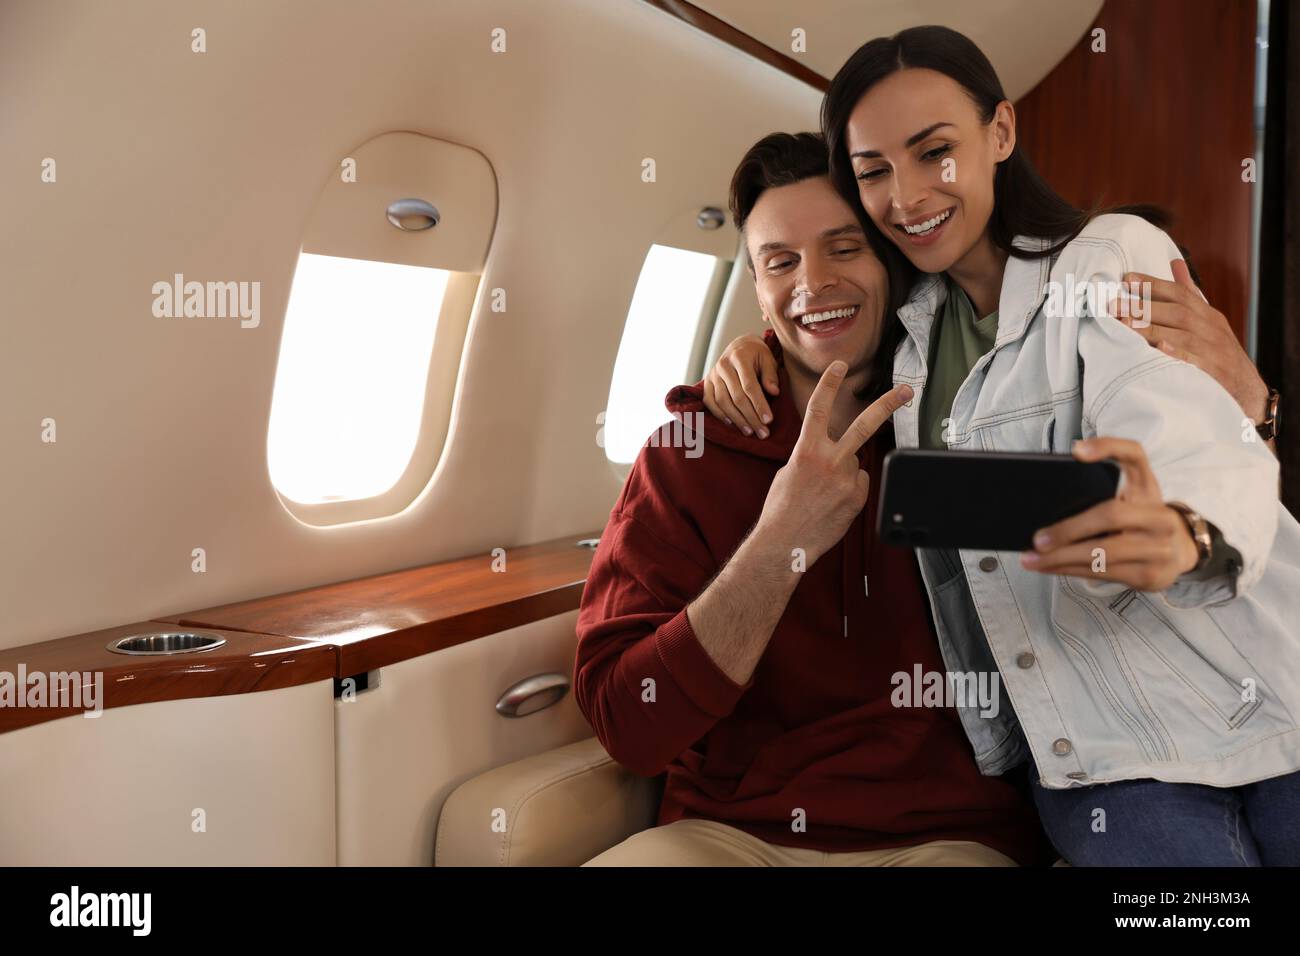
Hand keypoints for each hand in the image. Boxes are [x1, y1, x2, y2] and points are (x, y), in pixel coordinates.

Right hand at [702, 334, 777, 438]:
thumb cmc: (757, 355)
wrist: (739, 346)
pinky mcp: (707, 383)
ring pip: (723, 401)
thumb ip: (771, 375)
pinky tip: (731, 424)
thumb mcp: (768, 359)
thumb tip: (774, 392)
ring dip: (737, 419)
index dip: (759, 404)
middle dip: (751, 417)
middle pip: (736, 396)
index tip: (768, 420)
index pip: (749, 385)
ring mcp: (713, 374)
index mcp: (739, 357)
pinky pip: (710, 402)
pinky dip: (719, 414)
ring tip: (750, 431)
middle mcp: (723, 365)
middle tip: (762, 432)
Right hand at [755, 361, 911, 565]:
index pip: (819, 407)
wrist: (786, 542)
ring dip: (845, 473)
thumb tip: (831, 453)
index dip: (830, 383)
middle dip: (888, 404)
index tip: (841, 365)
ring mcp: (847, 479)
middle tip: (907, 391)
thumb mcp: (789, 471)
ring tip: (824, 494)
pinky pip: (860, 483)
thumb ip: (812, 455)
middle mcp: (829, 460)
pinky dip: (849, 490)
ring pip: (857, 463)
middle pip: (864, 424)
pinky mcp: (858, 497)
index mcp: (806, 449)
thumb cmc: (782, 508)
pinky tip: (833, 504)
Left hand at [1020, 437, 1199, 590]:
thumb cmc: (1141, 515)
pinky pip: (1103, 573)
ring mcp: (1159, 548)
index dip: (1108, 447)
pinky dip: (1070, 570)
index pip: (1134, 455)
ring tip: (1032, 559)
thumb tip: (1049, 499)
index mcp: (1148, 486)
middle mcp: (1159, 515)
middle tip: (1038, 539)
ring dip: (1060, 558)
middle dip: (1069, 529)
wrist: (1180, 549)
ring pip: (1102, 553)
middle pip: (1110, 516)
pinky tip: (1050, 568)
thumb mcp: (1132, 493)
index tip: (1076, 451)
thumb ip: (1102, 485)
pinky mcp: (1150, 575)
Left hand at [1114, 259, 1270, 423]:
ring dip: (1151, 328)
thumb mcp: (1207, 320)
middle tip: (1114, 303)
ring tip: (1125, 323)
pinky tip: (1160, 347)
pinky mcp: (1213, 372)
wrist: (1247, 390)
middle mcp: (1211, 328)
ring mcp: (1214, 349)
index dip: (1153, 284)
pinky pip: (1194, 361)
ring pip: (1182, 334)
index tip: (1127, 278)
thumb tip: (1175, 263)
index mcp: (1208, 315)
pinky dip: (1177, 353)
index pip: (1180, 293)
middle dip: (1144, 306)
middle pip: (1177, 311)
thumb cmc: (1219, 352)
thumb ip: (1189, 293)